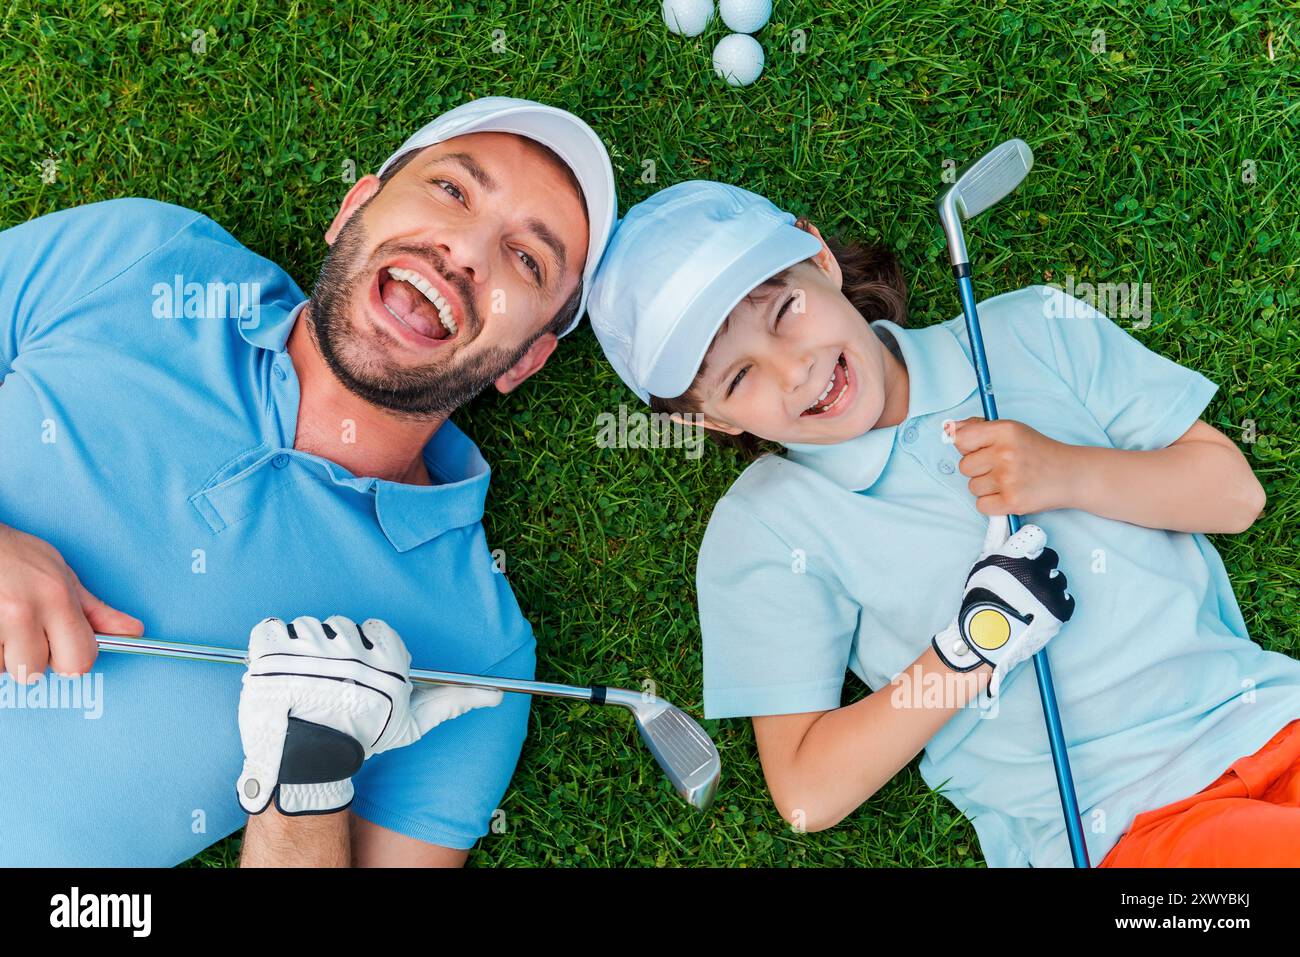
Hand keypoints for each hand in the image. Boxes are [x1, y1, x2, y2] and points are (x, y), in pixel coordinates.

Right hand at [0, 523, 142, 682]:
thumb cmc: (18, 558)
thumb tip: (133, 631)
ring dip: (5, 653)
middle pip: (34, 672)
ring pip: (4, 669)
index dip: (73, 659)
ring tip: (5, 623)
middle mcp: (23, 612)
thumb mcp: (63, 577)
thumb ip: (96, 611)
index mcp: (57, 599)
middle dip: (32, 657)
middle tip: (27, 632)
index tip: (65, 647)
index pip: (79, 661)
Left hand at [236, 615, 502, 815]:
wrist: (306, 763)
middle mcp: (352, 645)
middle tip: (327, 685)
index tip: (356, 677)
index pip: (376, 630)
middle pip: (341, 627)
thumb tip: (495, 695)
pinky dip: (269, 644)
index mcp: (385, 657)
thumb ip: (451, 702)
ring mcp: (309, 645)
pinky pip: (270, 627)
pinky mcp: (272, 647)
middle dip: (333, 652)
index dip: (365, 652)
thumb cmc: (361, 740)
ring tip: (300, 682)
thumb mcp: (412, 723)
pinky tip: (276, 670)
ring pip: (308, 627)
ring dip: (301, 650)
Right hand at [932, 514, 1075, 697]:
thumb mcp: (983, 563)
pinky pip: (1065, 598)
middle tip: (1024, 583)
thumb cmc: (981, 598)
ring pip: (1058, 578)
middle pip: (1049, 557)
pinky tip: (1039, 610)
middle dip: (1039, 567)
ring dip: (1047, 586)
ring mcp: (1050, 590)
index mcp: (1016, 555)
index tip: (1023, 557)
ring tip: (1030, 601)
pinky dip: (1055, 604)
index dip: (1030, 546)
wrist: (987, 635)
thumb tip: (999, 514)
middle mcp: (1035, 569)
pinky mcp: (1061, 609)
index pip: (1036, 535)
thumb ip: (995, 537)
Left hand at [947, 417, 1075, 515]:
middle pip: (964, 466)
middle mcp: (1005, 453)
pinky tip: (1008, 493)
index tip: (979, 450)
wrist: (1070, 474)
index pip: (961, 440)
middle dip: (978, 469)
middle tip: (1000, 467)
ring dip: (986, 487)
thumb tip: (949, 430)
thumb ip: (978, 427)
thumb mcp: (1012, 430)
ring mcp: (1008, 479)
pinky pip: (981, 505)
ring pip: (972, 487)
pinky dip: (992, 503)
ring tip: (1008, 480)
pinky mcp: (1012, 502)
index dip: (967, 447)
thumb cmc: (1037, 451)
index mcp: (1004, 431)